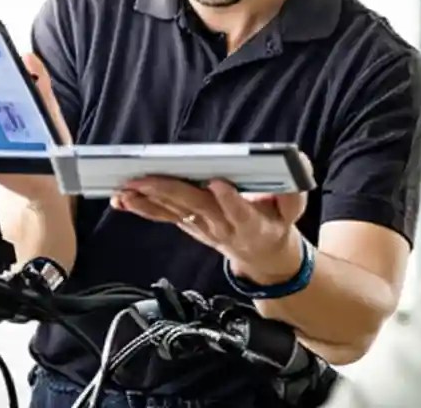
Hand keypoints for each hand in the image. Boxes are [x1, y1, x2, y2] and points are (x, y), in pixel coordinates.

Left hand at [112, 155, 313, 284]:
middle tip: (147, 178)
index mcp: (252, 224)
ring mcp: (201, 228)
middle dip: (169, 191)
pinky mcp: (187, 224)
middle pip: (195, 208)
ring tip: (126, 188)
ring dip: (147, 201)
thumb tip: (297, 163)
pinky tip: (123, 198)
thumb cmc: (274, 225)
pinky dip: (141, 207)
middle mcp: (222, 228)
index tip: (220, 184)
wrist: (261, 257)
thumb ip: (295, 192)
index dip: (231, 201)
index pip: (241, 213)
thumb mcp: (294, 211)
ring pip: (173, 212)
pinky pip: (163, 216)